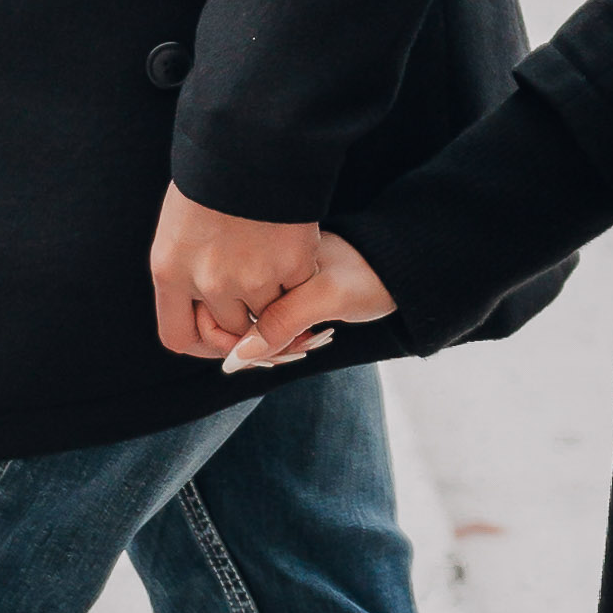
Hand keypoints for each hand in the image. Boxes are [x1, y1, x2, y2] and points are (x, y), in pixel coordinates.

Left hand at [151, 189, 324, 362]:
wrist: (249, 133)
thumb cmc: (210, 172)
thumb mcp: (178, 224)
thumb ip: (185, 270)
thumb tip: (205, 308)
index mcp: (169, 270)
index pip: (178, 337)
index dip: (203, 342)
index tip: (220, 333)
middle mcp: (207, 281)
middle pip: (231, 331)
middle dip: (246, 317)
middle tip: (258, 293)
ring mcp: (251, 275)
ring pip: (268, 315)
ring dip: (275, 296)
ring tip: (274, 259)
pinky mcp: (292, 262)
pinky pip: (300, 290)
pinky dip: (301, 276)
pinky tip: (294, 247)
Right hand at [229, 234, 399, 369]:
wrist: (401, 268)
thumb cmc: (369, 276)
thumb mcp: (326, 297)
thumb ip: (283, 321)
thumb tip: (236, 357)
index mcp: (258, 254)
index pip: (211, 302)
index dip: (226, 337)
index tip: (260, 353)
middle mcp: (255, 264)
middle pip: (220, 315)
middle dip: (245, 344)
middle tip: (290, 349)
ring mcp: (268, 279)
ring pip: (242, 323)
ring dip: (264, 344)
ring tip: (300, 346)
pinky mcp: (283, 293)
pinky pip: (262, 324)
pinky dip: (276, 339)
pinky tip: (301, 341)